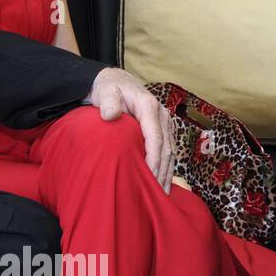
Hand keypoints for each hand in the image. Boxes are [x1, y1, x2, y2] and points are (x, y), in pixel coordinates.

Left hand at [85, 66, 173, 193]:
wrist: (115, 81)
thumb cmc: (109, 88)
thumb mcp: (105, 92)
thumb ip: (108, 102)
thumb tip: (110, 115)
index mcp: (149, 106)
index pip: (155, 136)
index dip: (154, 158)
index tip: (150, 176)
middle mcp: (162, 114)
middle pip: (166, 147)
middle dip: (162, 171)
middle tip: (155, 193)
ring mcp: (165, 122)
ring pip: (170, 151)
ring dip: (167, 172)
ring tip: (161, 194)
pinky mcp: (164, 128)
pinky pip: (169, 150)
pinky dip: (167, 167)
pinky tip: (163, 183)